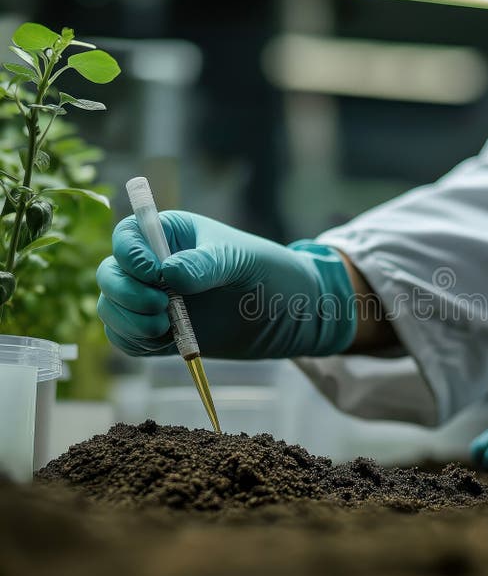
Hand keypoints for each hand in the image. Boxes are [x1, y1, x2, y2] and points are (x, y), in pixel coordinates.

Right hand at [96, 211, 355, 358]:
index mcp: (170, 234)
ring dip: (126, 320)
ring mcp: (155, 301)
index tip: (155, 275)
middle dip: (125, 292)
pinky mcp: (160, 333)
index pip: (128, 236)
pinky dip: (132, 341)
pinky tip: (160, 341)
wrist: (289, 313)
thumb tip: (165, 276)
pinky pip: (127, 338)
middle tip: (160, 306)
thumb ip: (203, 265)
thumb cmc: (268, 272)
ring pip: (112, 308)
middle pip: (110, 274)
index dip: (130, 255)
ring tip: (164, 327)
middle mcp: (155, 266)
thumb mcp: (239, 260)